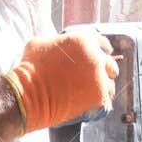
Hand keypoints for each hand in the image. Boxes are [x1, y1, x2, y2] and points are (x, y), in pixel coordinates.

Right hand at [3, 29, 118, 133]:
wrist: (30, 93)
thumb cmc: (31, 67)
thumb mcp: (40, 43)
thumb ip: (55, 42)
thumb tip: (56, 44)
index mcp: (83, 40)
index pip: (101, 42)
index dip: (102, 48)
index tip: (103, 54)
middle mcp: (95, 56)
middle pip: (110, 63)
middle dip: (105, 69)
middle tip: (97, 76)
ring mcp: (98, 76)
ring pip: (110, 82)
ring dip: (104, 85)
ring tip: (95, 91)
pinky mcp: (98, 95)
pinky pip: (107, 98)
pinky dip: (102, 100)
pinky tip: (96, 102)